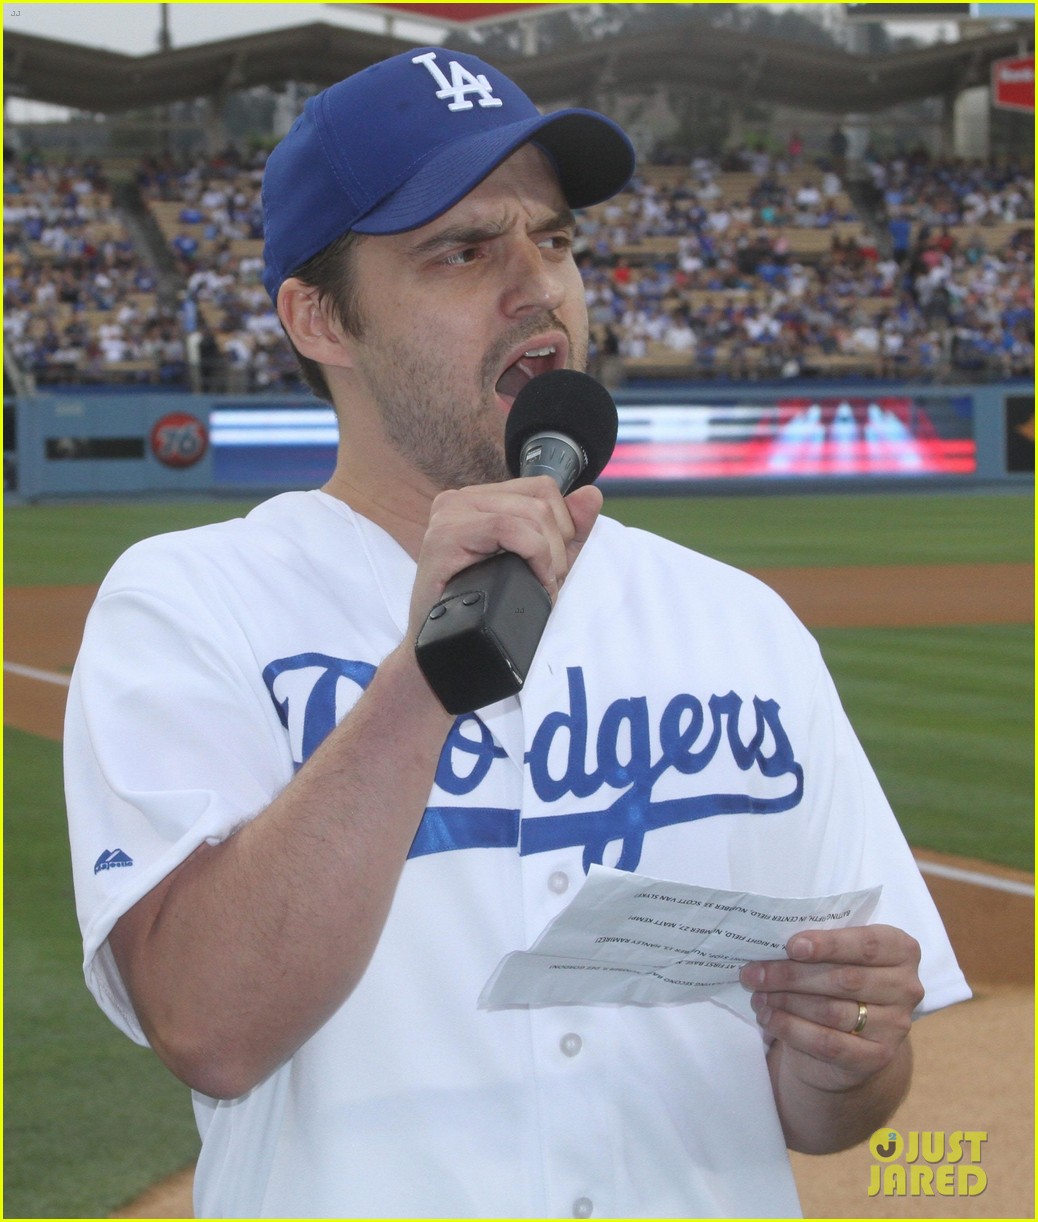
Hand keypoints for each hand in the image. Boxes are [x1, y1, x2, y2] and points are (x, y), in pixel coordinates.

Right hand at [407, 475, 602, 643]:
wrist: (450, 649)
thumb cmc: (487, 608)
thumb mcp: (540, 563)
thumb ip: (568, 530)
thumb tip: (591, 494)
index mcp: (480, 500)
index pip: (542, 489)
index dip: (565, 525)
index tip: (557, 565)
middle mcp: (460, 499)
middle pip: (541, 501)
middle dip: (559, 547)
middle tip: (548, 583)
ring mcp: (450, 514)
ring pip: (530, 514)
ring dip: (549, 557)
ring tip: (540, 586)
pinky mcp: (445, 534)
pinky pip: (507, 528)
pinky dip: (534, 556)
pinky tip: (533, 582)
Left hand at [740, 924, 923, 1094]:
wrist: (849, 1035)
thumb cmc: (837, 979)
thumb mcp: (835, 955)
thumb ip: (818, 945)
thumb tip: (771, 940)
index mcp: (901, 950)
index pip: (867, 944)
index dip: (829, 944)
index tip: (793, 946)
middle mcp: (906, 987)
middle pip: (843, 979)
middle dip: (791, 975)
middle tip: (754, 972)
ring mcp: (896, 1026)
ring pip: (832, 1011)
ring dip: (786, 1001)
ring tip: (757, 993)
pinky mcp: (877, 1057)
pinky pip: (827, 1043)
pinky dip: (791, 1028)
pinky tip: (768, 1017)